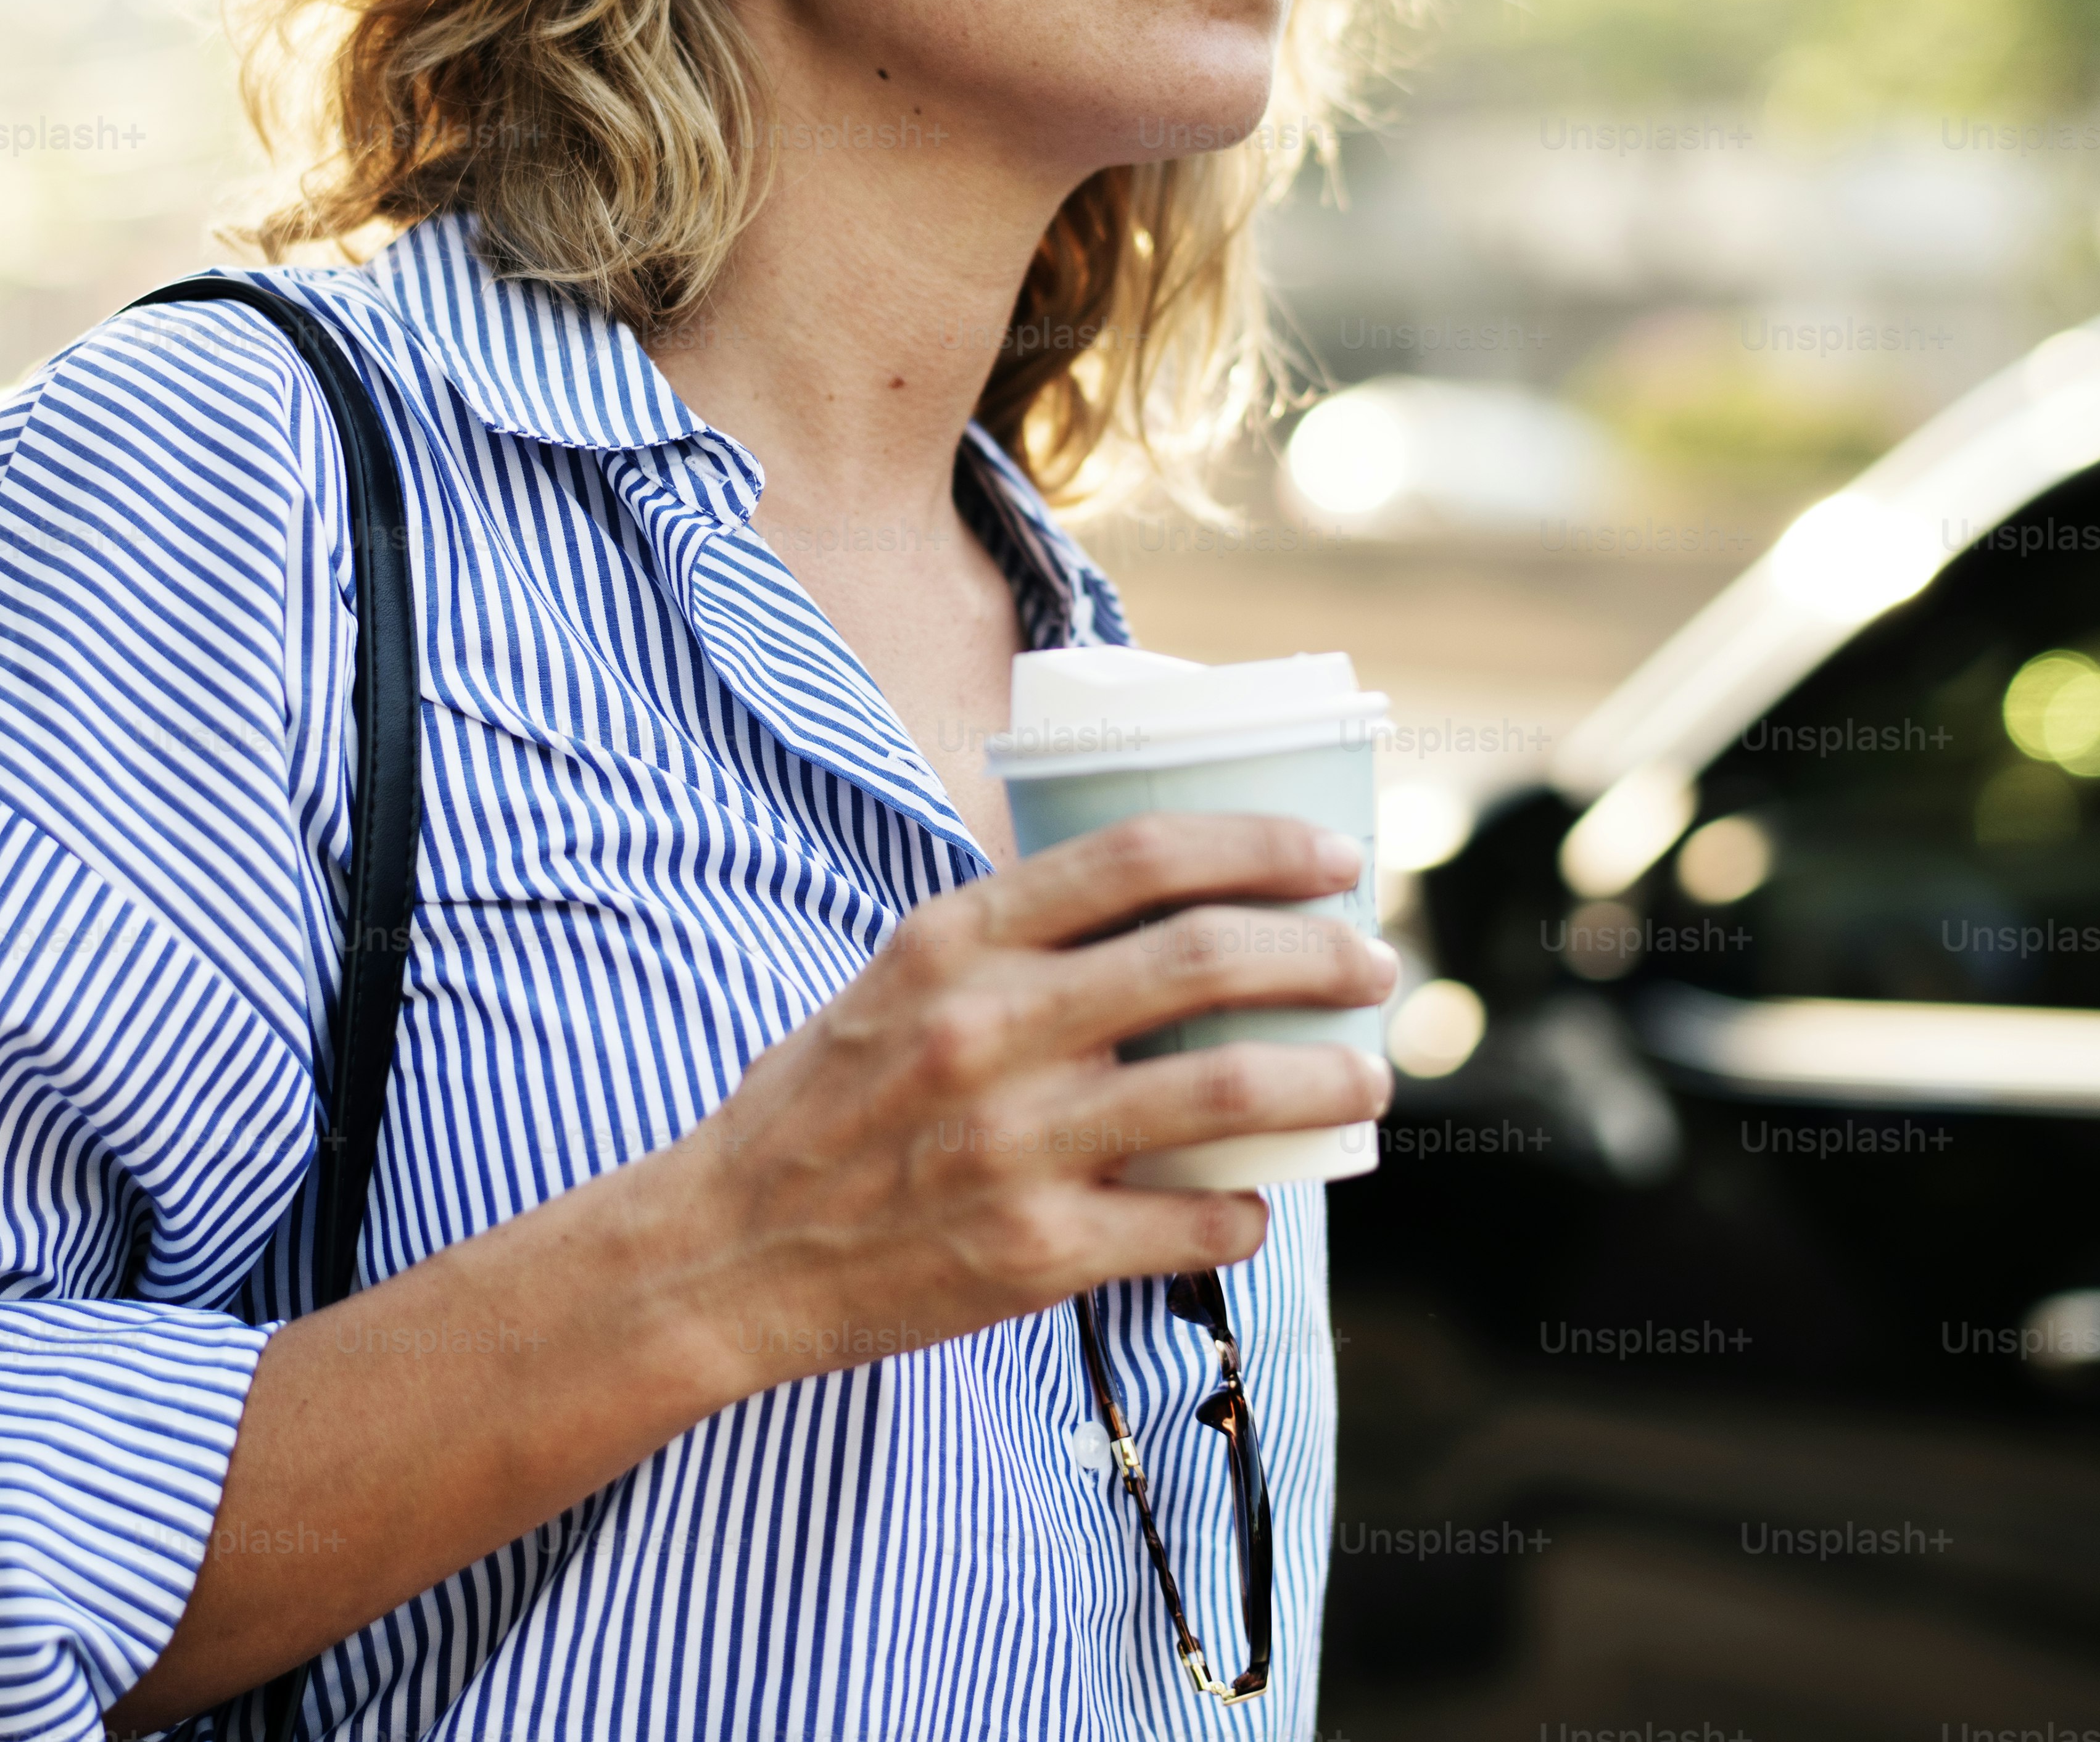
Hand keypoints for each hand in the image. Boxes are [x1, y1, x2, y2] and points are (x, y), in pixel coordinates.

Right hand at [642, 812, 1396, 1396]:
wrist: (727, 1252)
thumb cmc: (824, 1106)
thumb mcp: (897, 977)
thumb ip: (1010, 935)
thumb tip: (1158, 896)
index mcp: (954, 942)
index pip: (1139, 855)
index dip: (1260, 846)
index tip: (1332, 856)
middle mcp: (988, 1030)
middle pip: (1207, 958)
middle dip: (1323, 954)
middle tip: (1372, 966)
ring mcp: (1013, 1146)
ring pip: (1227, 1090)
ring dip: (1326, 1079)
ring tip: (1366, 1077)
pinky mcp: (1033, 1253)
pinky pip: (1190, 1224)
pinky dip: (1246, 1212)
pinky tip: (1256, 1203)